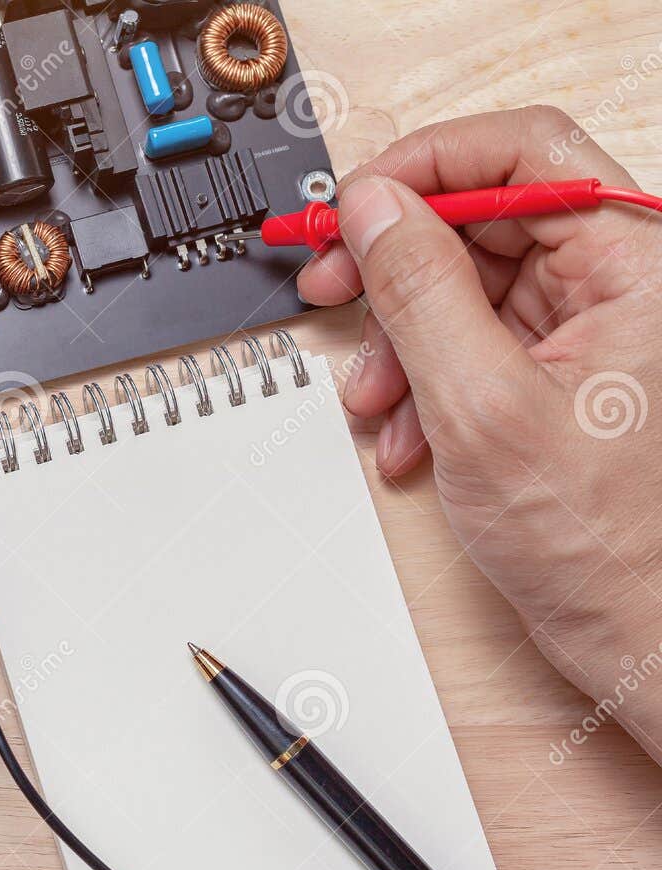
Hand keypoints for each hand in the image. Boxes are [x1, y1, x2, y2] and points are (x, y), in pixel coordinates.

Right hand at [299, 106, 661, 761]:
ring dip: (398, 337)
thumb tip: (375, 209)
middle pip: (481, 216)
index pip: (522, 150)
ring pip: (462, 283)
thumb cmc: (604, 539)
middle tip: (330, 282)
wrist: (635, 626)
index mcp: (635, 261)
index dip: (424, 165)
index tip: (355, 203)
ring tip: (375, 397)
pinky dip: (419, 379)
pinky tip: (405, 429)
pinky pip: (466, 339)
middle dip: (395, 263)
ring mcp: (585, 325)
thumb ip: (421, 293)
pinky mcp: (554, 368)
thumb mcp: (483, 405)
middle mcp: (617, 280)